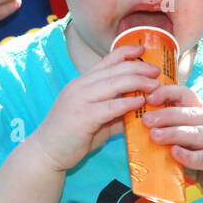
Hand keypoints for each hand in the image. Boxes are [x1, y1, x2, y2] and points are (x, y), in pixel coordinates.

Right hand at [27, 45, 159, 171]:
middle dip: (138, 68)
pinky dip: (127, 103)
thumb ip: (116, 114)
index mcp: (81, 84)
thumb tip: (139, 111)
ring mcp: (79, 100)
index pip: (105, 61)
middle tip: (157, 70)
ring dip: (137, 82)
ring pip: (113, 84)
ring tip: (155, 85)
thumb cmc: (71, 137)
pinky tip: (140, 103)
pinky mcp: (82, 117)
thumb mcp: (96, 121)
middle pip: (113, 70)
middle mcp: (79, 87)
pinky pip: (110, 106)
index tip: (142, 50)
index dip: (124, 53)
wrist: (46, 153)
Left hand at [143, 85, 202, 201]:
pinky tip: (175, 153)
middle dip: (165, 115)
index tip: (149, 99)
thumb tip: (140, 124)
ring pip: (196, 133)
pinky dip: (188, 155)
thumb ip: (173, 128)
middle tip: (146, 120)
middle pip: (189, 113)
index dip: (167, 93)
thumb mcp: (191, 137)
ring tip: (154, 135)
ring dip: (173, 133)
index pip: (186, 94)